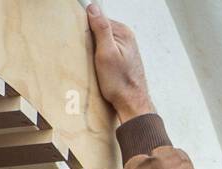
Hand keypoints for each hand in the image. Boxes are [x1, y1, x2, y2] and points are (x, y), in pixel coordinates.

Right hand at [87, 3, 154, 121]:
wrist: (133, 105)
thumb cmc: (120, 83)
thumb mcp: (106, 53)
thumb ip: (101, 28)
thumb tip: (93, 7)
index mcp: (123, 32)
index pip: (98, 20)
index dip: (88, 32)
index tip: (89, 46)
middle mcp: (127, 38)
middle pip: (100, 31)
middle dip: (93, 43)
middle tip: (94, 59)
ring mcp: (126, 49)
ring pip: (103, 43)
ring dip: (96, 53)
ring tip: (100, 67)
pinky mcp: (124, 60)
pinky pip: (107, 53)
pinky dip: (102, 60)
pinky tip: (104, 70)